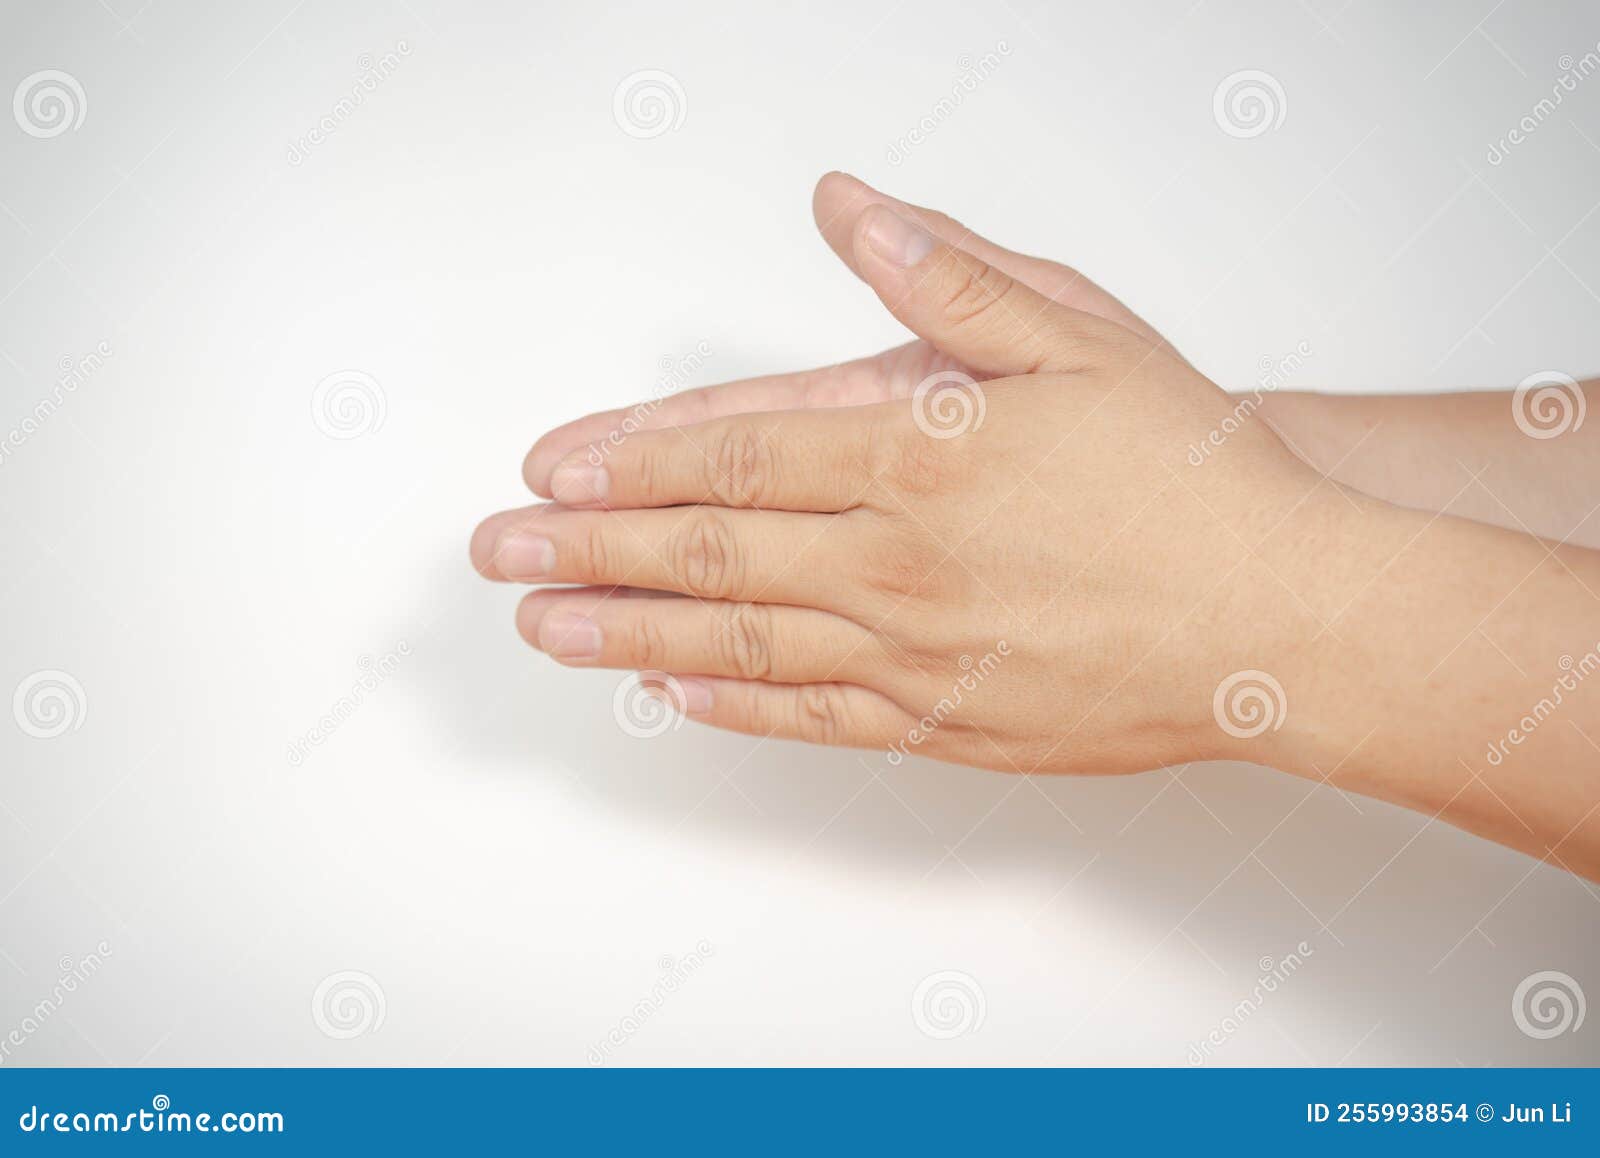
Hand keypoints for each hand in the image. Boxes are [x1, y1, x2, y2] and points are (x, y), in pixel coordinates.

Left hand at [473, 177, 1336, 775]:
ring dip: (627, 636)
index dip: (624, 460)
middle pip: (705, 553)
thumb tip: (852, 208)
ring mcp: (913, 657)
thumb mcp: (1081, 333)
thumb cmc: (1191, 475)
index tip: (545, 471)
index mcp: (915, 456)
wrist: (1284, 620)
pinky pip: (812, 719)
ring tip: (547, 632)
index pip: (731, 450)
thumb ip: (950, 275)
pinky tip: (673, 695)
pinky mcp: (945, 727)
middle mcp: (894, 563)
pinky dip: (731, 705)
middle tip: (496, 557)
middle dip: (584, 553)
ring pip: (735, 644)